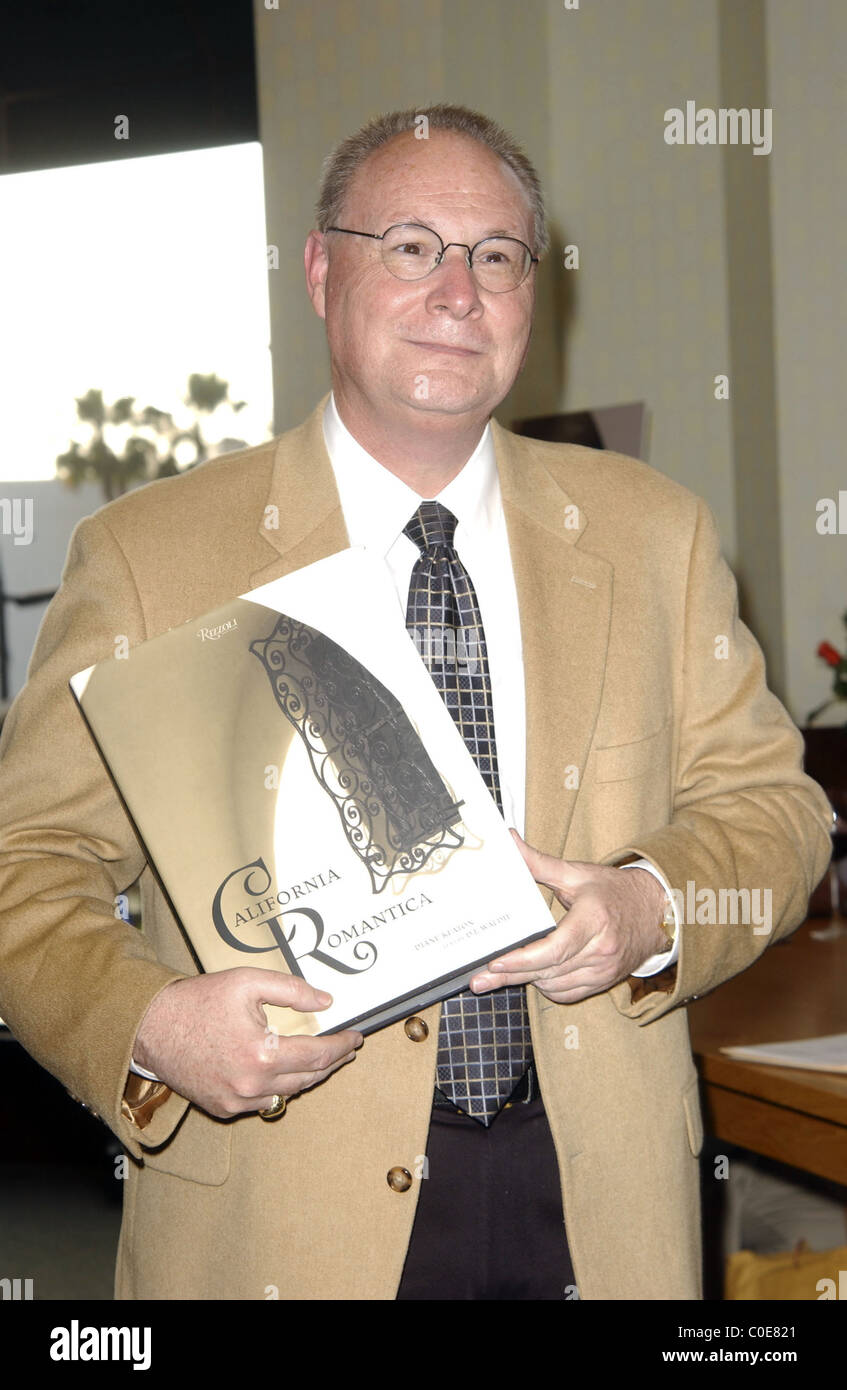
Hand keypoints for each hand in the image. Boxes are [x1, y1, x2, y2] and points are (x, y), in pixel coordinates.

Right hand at [133, 968, 362, 1117]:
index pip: (319, 1055)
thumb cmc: (197, 1001)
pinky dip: (276, 1086)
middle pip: (308, 1077)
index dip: (342, 1046)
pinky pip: (261, 1100)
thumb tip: (326, 1001)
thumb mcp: (247, 982)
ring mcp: (236, 1101)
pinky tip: (281, 1069)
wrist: (150, 1028)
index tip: (356, 1037)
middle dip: (331, 1062)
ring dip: (306, 1075)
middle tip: (344, 1048)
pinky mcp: (222, 1108)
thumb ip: (291, 990)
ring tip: (318, 1058)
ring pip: (287, 1092)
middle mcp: (252, 1084)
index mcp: (262, 1053)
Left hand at [469, 831, 669, 1003]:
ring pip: (555, 986)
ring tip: (502, 973)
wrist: (657, 910)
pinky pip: (569, 993)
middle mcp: (601, 949)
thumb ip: (539, 862)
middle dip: (510, 976)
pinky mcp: (605, 981)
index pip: (554, 948)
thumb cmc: (615, 890)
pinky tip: (533, 976)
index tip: (496, 962)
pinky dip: (548, 987)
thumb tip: (509, 842)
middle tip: (479, 981)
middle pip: (548, 971)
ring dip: (528, 980)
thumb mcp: (577, 873)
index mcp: (593, 919)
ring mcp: (604, 969)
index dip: (522, 959)